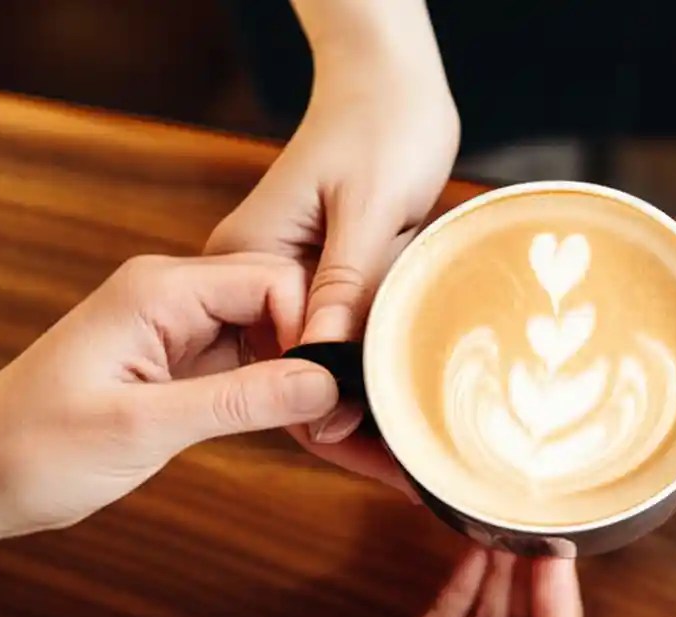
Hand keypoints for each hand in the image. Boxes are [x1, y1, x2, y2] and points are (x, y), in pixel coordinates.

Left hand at [0, 254, 337, 554]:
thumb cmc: (33, 451)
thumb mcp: (142, 429)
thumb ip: (239, 402)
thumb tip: (326, 382)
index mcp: (159, 289)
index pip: (275, 278)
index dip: (314, 328)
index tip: (331, 387)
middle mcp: (173, 294)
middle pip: (282, 294)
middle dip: (316, 346)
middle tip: (333, 410)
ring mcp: (178, 324)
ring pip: (272, 325)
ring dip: (299, 368)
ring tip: (316, 420)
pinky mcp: (182, 357)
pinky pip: (251, 356)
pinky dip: (276, 386)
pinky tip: (289, 420)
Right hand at [206, 0, 458, 495]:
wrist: (389, 82)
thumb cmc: (379, 130)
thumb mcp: (365, 214)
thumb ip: (344, 291)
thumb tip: (321, 378)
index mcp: (246, 261)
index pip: (274, 371)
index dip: (329, 425)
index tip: (390, 463)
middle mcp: (258, 280)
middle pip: (298, 381)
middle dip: (357, 432)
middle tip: (420, 474)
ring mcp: (291, 279)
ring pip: (325, 366)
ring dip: (374, 405)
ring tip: (429, 452)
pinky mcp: (326, 274)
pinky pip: (347, 335)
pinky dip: (380, 366)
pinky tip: (418, 397)